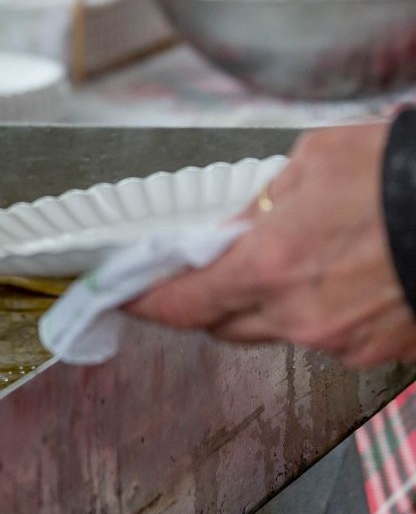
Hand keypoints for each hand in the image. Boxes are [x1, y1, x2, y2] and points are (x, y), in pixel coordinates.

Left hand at [125, 122, 415, 367]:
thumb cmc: (401, 173)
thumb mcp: (311, 163)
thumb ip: (259, 203)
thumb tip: (235, 223)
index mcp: (270, 266)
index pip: (182, 303)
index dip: (146, 301)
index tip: (126, 295)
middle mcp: (300, 314)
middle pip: (221, 324)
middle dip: (205, 298)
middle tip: (206, 266)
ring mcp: (341, 339)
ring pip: (273, 331)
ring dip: (262, 303)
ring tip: (290, 257)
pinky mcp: (378, 350)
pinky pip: (324, 336)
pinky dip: (313, 311)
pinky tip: (334, 275)